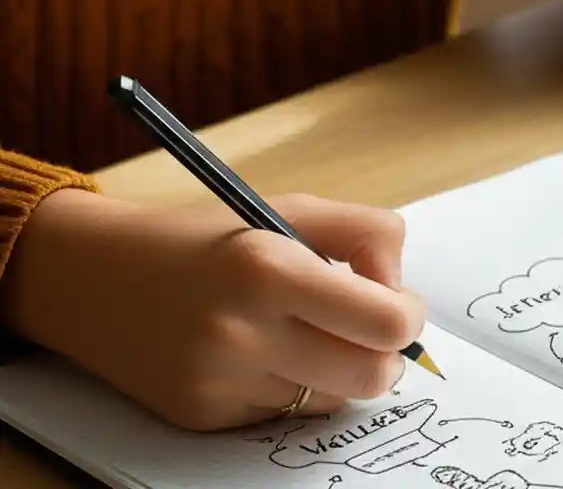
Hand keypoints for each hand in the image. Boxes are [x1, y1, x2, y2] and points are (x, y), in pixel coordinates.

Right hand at [0, 190, 426, 430]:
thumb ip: (366, 234)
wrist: (92, 278)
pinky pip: (285, 415)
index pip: (387, 322)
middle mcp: (243, 331)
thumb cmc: (206, 237)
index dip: (408, 315)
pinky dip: (289, 386)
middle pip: (372, 376)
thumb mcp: (289, 208)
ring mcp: (220, 381)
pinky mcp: (204, 417)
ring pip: (332, 398)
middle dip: (386, 354)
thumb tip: (402, 291)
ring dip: (333, 369)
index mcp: (269, 267)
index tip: (396, 300)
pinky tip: (257, 354)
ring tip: (297, 331)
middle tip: (368, 328)